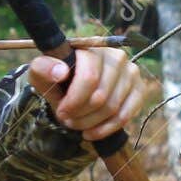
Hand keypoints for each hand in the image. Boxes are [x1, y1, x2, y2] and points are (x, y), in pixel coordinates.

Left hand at [28, 47, 148, 140]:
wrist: (71, 88)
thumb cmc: (56, 79)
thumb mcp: (41, 73)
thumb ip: (43, 68)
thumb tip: (61, 72)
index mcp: (92, 48)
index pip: (89, 78)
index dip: (74, 100)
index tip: (61, 112)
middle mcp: (116, 56)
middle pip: (101, 97)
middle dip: (81, 114)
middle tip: (67, 120)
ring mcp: (131, 72)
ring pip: (112, 108)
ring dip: (90, 123)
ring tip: (76, 124)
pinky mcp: (139, 89)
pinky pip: (125, 115)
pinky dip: (106, 129)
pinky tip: (91, 132)